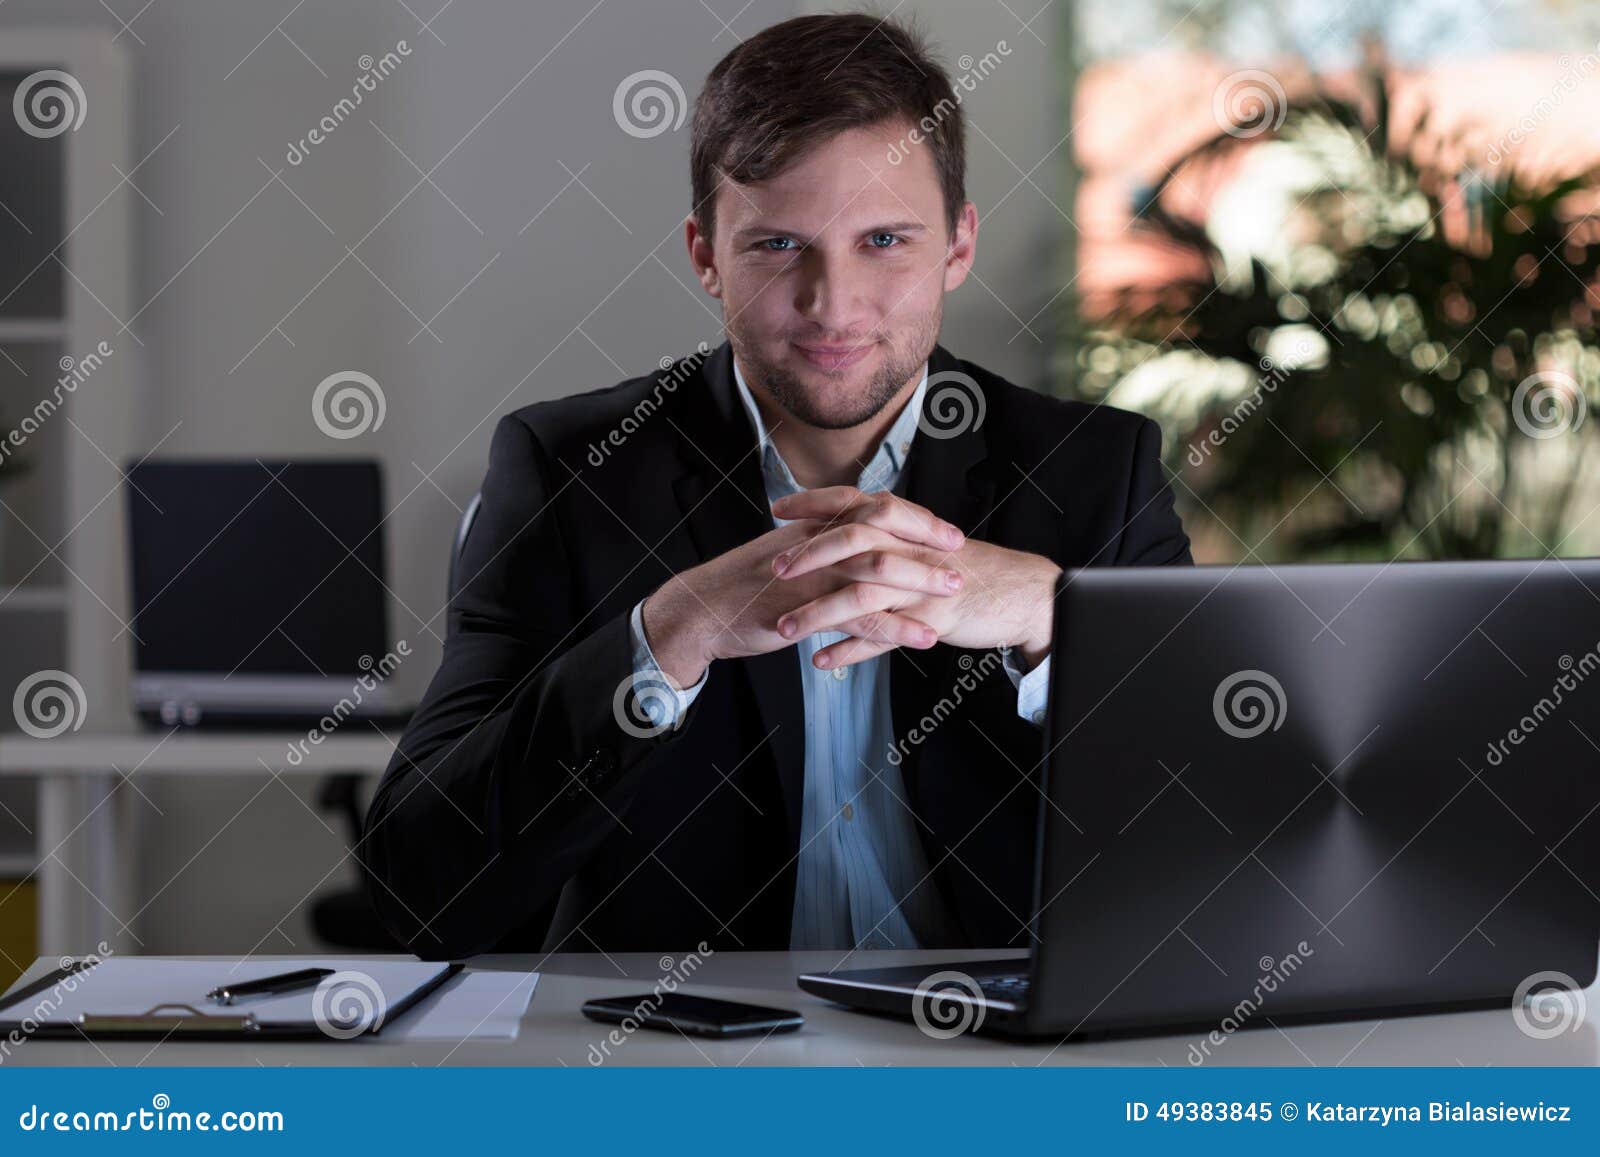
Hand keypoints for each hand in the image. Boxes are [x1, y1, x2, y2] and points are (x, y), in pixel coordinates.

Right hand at [640, 507, 964, 686]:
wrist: (701, 611)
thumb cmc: (741, 586)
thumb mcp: (784, 554)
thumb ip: (819, 546)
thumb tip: (852, 543)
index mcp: (813, 526)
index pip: (873, 508)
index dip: (914, 518)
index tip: (945, 530)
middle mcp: (816, 543)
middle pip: (883, 531)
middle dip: (926, 544)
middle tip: (961, 556)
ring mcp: (812, 575)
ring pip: (878, 571)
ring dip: (921, 582)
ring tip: (954, 593)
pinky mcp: (806, 610)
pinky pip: (861, 617)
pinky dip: (897, 628)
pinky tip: (924, 638)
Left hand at [769, 487, 1061, 669]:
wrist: (1020, 592)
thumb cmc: (967, 568)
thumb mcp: (924, 543)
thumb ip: (887, 535)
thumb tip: (846, 528)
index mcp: (905, 525)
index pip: (852, 501)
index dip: (813, 503)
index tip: (776, 509)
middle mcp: (909, 550)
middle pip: (851, 543)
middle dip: (809, 555)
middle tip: (774, 568)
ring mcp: (920, 586)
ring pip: (860, 596)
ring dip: (818, 613)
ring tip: (784, 628)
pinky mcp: (930, 621)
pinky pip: (882, 638)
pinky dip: (849, 651)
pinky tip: (822, 661)